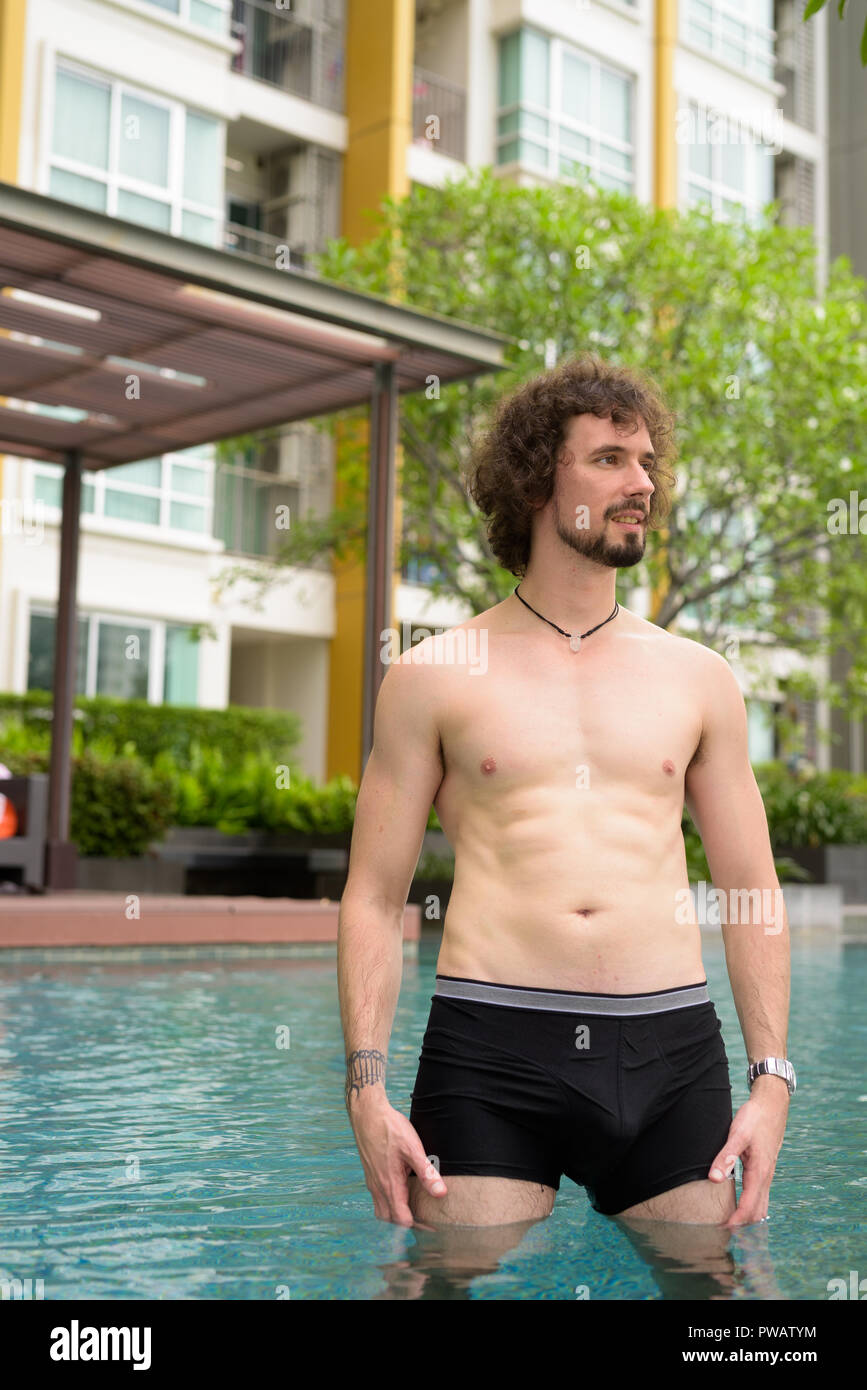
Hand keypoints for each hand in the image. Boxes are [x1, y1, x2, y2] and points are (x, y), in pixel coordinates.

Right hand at [347, 1090, 447, 1226]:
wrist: (367, 1113)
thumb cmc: (390, 1128)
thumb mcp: (413, 1149)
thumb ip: (426, 1173)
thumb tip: (441, 1194)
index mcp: (390, 1184)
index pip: (402, 1219)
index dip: (418, 1227)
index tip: (433, 1228)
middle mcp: (378, 1187)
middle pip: (390, 1219)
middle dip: (406, 1225)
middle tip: (425, 1223)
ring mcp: (372, 1181)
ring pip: (381, 1210)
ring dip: (395, 1216)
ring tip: (413, 1212)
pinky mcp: (370, 1173)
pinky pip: (378, 1198)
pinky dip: (389, 1204)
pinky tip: (400, 1193)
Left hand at [708, 1077, 789, 1227]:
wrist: (772, 1104)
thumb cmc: (755, 1118)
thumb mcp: (737, 1134)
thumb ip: (726, 1157)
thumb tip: (714, 1179)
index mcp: (760, 1172)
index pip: (749, 1206)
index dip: (736, 1220)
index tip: (723, 1229)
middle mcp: (766, 1177)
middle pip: (757, 1210)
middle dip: (743, 1225)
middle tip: (724, 1233)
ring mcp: (768, 1173)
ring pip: (761, 1204)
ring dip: (748, 1217)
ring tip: (731, 1225)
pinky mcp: (765, 1168)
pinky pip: (760, 1194)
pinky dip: (752, 1205)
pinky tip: (741, 1206)